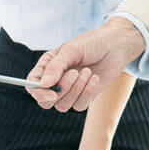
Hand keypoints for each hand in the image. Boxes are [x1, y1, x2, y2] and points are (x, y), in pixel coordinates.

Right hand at [28, 17, 145, 111]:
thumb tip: (43, 84)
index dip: (38, 92)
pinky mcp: (84, 97)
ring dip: (76, 90)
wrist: (115, 46)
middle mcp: (55, 80)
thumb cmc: (92, 43)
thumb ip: (56, 66)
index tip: (51, 92)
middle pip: (46, 101)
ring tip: (87, 71)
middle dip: (61, 90)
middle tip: (75, 73)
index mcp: (47, 67)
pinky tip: (94, 77)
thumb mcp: (72, 49)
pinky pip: (79, 106)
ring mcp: (69, 91)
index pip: (33, 85)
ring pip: (62, 106)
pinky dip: (87, 93)